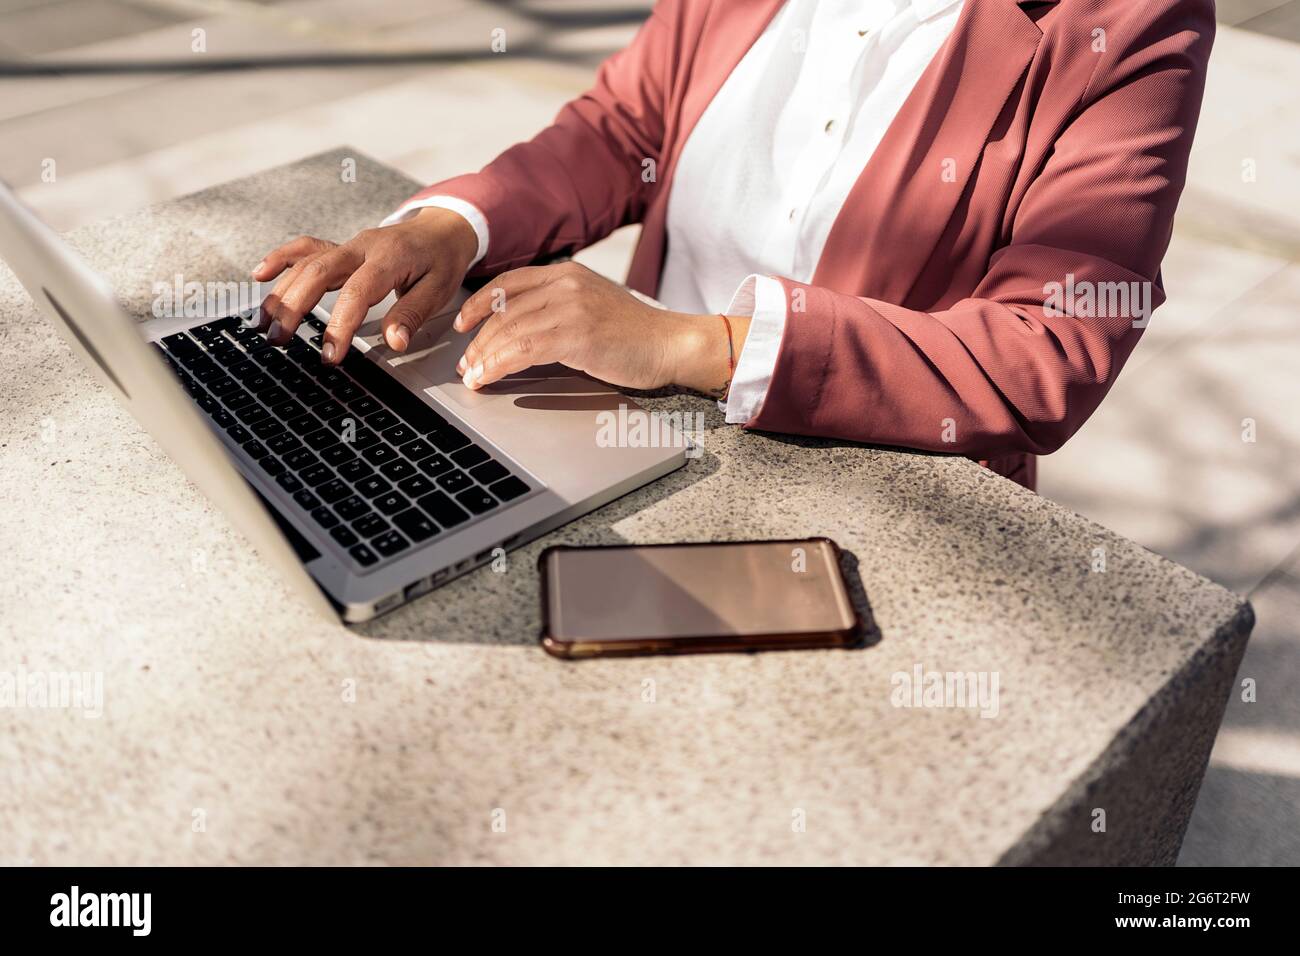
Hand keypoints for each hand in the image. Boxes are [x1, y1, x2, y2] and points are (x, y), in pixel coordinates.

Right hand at [250, 207, 478, 363]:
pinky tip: (260, 275)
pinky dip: (281, 259)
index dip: (340, 325)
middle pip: (318, 272)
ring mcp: (348, 246)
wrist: (443, 229)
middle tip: (280, 340)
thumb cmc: (441, 260)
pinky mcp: (340, 248)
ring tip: (265, 324)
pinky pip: (305, 248)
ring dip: (282, 292)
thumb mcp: (440, 289)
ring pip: (306, 263)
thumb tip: (395, 342)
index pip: (357, 293)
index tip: (330, 355)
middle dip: (295, 307)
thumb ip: (413, 314)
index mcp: (389, 258)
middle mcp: (362, 248)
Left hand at [454, 261, 748, 396]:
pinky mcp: (576, 335)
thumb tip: (519, 327)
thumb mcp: (593, 305)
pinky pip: (523, 350)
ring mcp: (571, 308)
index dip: (480, 303)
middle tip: (465, 362)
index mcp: (567, 273)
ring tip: (472, 376)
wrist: (671, 343)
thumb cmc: (636, 333)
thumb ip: (559, 306)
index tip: (462, 322)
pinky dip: (499, 366)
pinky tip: (488, 378)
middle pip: (504, 309)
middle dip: (478, 339)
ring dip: (484, 357)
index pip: (510, 282)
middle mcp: (566, 284)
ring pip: (509, 331)